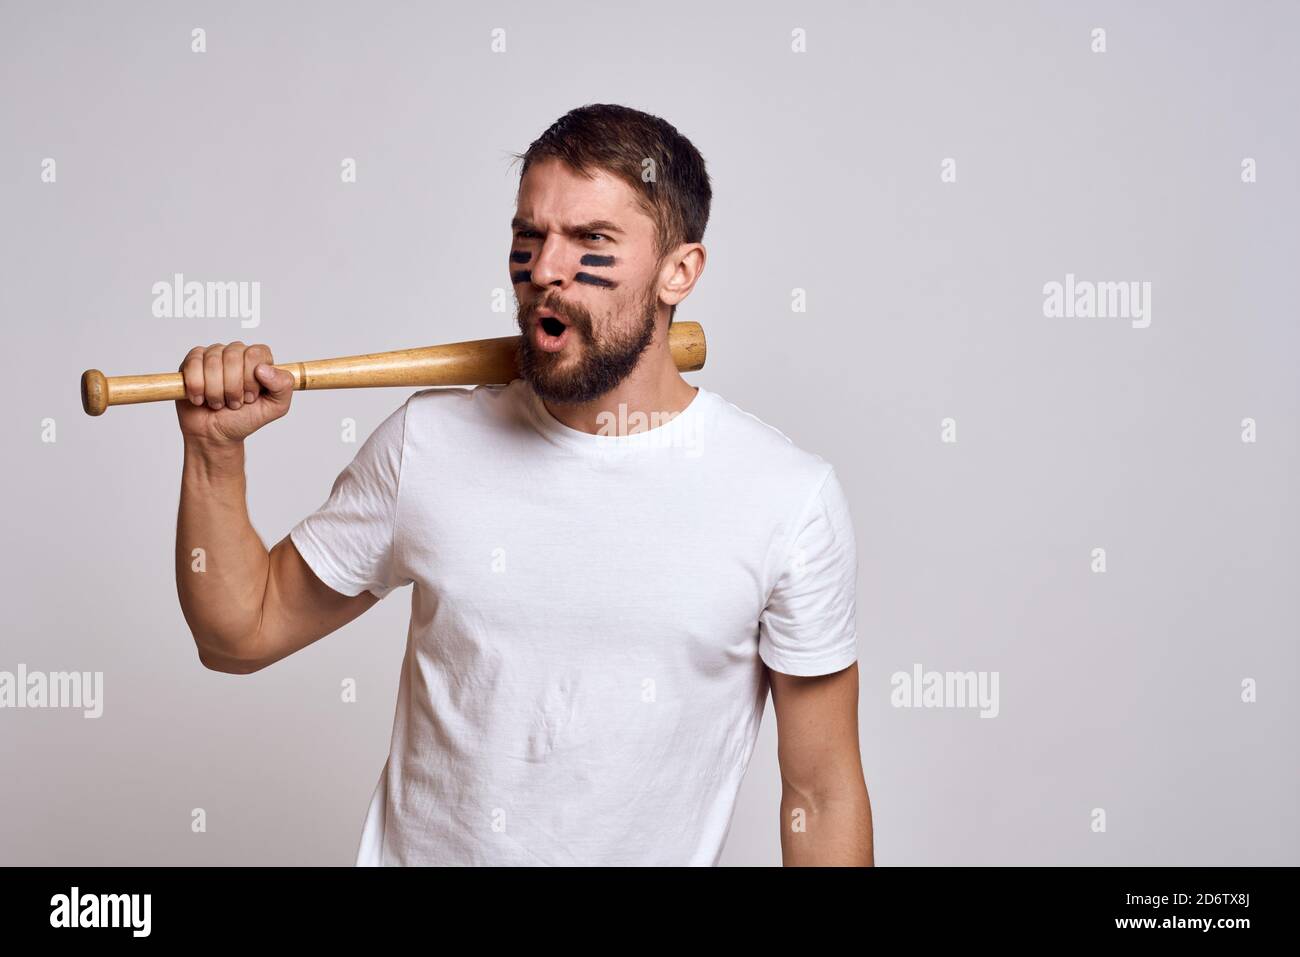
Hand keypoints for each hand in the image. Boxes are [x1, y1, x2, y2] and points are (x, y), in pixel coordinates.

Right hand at [175, 342, 294, 444]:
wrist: (215, 434)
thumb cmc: (245, 418)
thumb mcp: (276, 407)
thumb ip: (283, 386)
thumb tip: (264, 368)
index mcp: (259, 359)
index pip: (256, 354)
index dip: (251, 379)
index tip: (250, 398)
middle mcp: (237, 352)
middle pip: (233, 356)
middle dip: (233, 388)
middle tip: (234, 403)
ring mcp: (214, 354)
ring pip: (212, 362)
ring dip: (215, 391)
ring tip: (218, 403)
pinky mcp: (192, 361)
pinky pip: (193, 364)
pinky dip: (197, 387)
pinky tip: (200, 399)